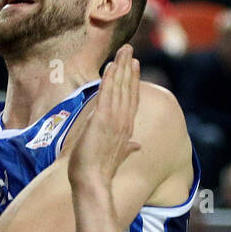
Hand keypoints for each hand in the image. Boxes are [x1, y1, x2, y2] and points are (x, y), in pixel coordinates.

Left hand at [67, 45, 140, 189]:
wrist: (93, 182)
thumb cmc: (100, 172)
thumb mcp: (117, 156)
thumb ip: (128, 148)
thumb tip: (138, 145)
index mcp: (126, 128)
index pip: (132, 99)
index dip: (133, 81)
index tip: (134, 65)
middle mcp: (124, 121)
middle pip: (128, 89)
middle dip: (129, 67)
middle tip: (129, 49)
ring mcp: (115, 120)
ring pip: (120, 88)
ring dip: (121, 67)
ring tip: (123, 50)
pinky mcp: (102, 121)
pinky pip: (107, 95)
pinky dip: (110, 79)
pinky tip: (111, 66)